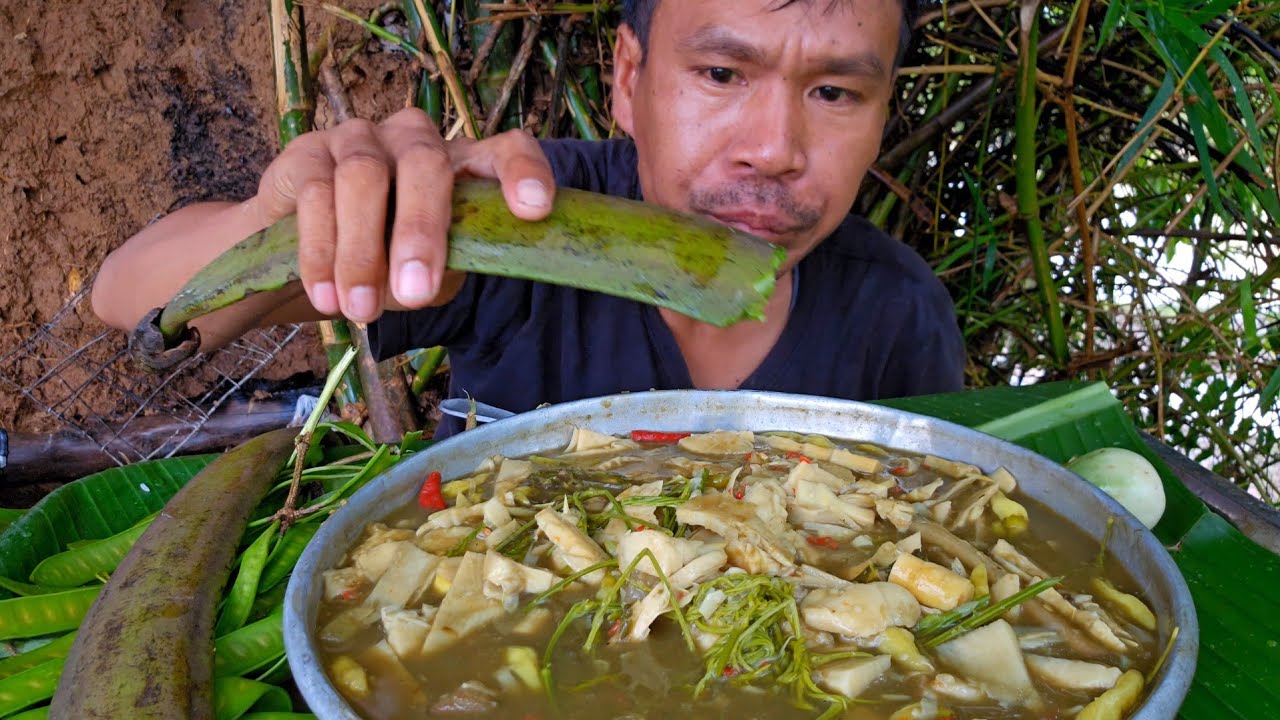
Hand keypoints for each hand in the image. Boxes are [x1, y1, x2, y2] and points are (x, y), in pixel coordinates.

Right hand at [253, 107, 555, 321]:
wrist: (315, 255)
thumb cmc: (391, 260)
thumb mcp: (434, 269)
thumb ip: (454, 263)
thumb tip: (456, 277)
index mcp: (461, 162)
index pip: (505, 149)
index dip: (522, 172)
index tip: (536, 210)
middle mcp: (413, 138)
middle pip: (424, 163)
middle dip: (420, 231)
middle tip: (414, 293)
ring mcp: (358, 138)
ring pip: (363, 176)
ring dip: (360, 252)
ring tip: (361, 311)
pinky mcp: (306, 152)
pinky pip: (314, 193)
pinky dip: (320, 253)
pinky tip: (326, 296)